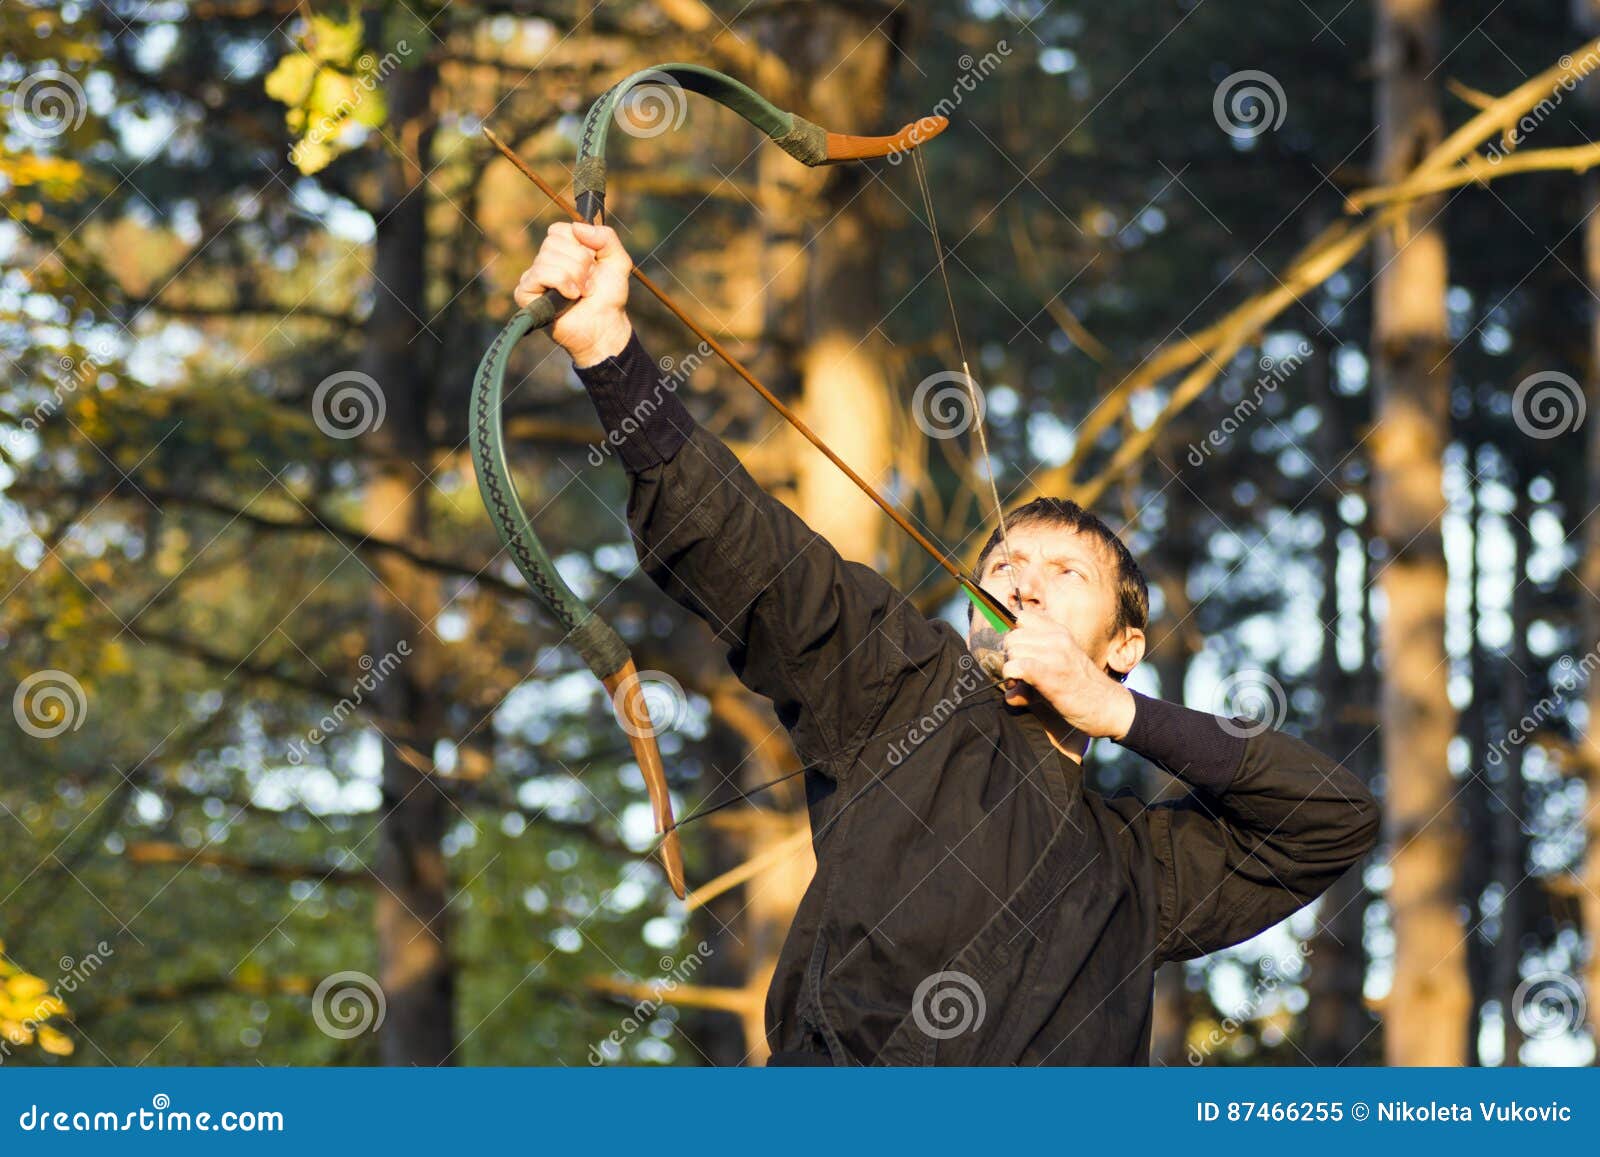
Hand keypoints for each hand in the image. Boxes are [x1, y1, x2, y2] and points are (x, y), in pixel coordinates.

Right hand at [514, 221, 632, 366]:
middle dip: (580, 262)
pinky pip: (539, 273)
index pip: (559, 229)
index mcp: (561, 250)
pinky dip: (561, 283)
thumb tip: (577, 227)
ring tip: (581, 292)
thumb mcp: (618, 261)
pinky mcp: (525, 294)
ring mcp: (533, 277)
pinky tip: (570, 297)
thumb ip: (606, 237)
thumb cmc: (608, 296)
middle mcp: (544, 261)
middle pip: (553, 242)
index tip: (592, 263)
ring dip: (574, 275)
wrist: (605, 326)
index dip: (580, 245)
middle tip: (588, 282)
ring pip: (548, 257)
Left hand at [998, 610, 1135, 739]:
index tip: (1020, 653)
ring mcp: (1054, 655)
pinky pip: (1017, 667)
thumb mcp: (1060, 665)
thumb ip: (1034, 664)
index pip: (1022, 617)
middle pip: (1012, 637)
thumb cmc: (1082, 687)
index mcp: (1059, 632)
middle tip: (1019, 674)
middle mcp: (1057, 639)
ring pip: (1012, 651)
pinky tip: (1020, 687)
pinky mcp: (1050, 674)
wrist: (1108, 706)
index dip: (1015, 636)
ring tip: (1021, 683)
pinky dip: (1012, 677)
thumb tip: (1009, 686)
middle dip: (1010, 656)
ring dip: (1010, 669)